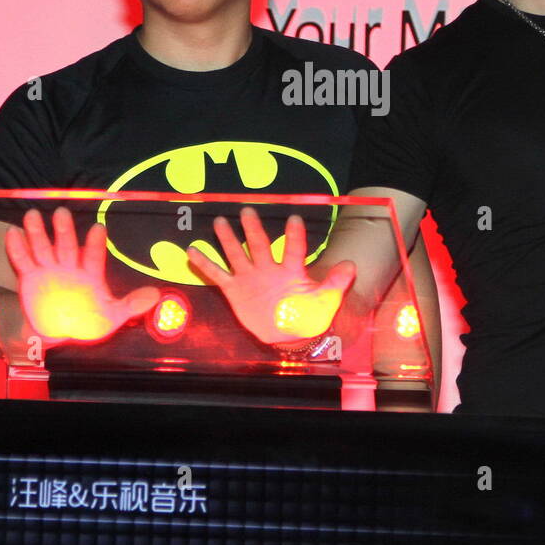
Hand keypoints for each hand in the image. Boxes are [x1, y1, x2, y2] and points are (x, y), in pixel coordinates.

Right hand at [5, 206, 158, 345]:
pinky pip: (23, 261)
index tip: (98, 229)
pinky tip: (13, 232)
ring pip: (43, 248)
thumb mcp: (111, 317)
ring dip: (38, 233)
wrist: (58, 333)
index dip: (95, 244)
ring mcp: (49, 270)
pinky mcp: (30, 277)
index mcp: (90, 273)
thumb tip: (156, 296)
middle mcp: (69, 266)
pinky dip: (18, 248)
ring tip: (33, 215)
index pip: (93, 256)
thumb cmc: (87, 321)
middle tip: (62, 213)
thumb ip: (131, 305)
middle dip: (64, 231)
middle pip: (66, 246)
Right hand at [186, 206, 355, 345]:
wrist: (288, 334)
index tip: (295, 219)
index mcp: (292, 271)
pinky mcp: (235, 290)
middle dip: (254, 229)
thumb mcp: (326, 301)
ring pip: (237, 254)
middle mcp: (269, 269)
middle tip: (248, 210)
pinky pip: (217, 275)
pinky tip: (193, 250)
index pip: (294, 250)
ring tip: (219, 221)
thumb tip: (351, 265)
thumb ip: (336, 283)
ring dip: (228, 239)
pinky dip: (205, 264)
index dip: (295, 236)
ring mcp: (250, 277)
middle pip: (261, 245)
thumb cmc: (308, 315)